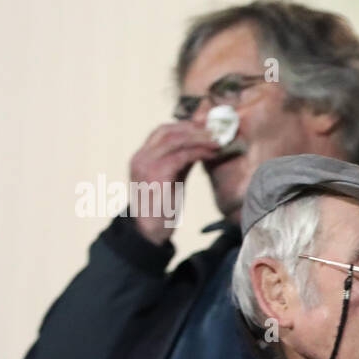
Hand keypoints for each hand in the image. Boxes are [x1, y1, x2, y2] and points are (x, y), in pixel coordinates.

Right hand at [127, 121, 222, 243]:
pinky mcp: (155, 176)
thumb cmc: (164, 206)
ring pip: (175, 140)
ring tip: (218, 142)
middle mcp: (140, 157)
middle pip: (168, 131)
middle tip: (216, 132)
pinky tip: (212, 154)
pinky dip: (198, 152)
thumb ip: (182, 160)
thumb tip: (201, 145)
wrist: (150, 232)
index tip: (207, 127)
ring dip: (199, 139)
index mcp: (142, 156)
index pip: (162, 131)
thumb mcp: (173, 178)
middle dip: (194, 129)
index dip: (186, 126)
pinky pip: (180, 156)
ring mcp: (145, 165)